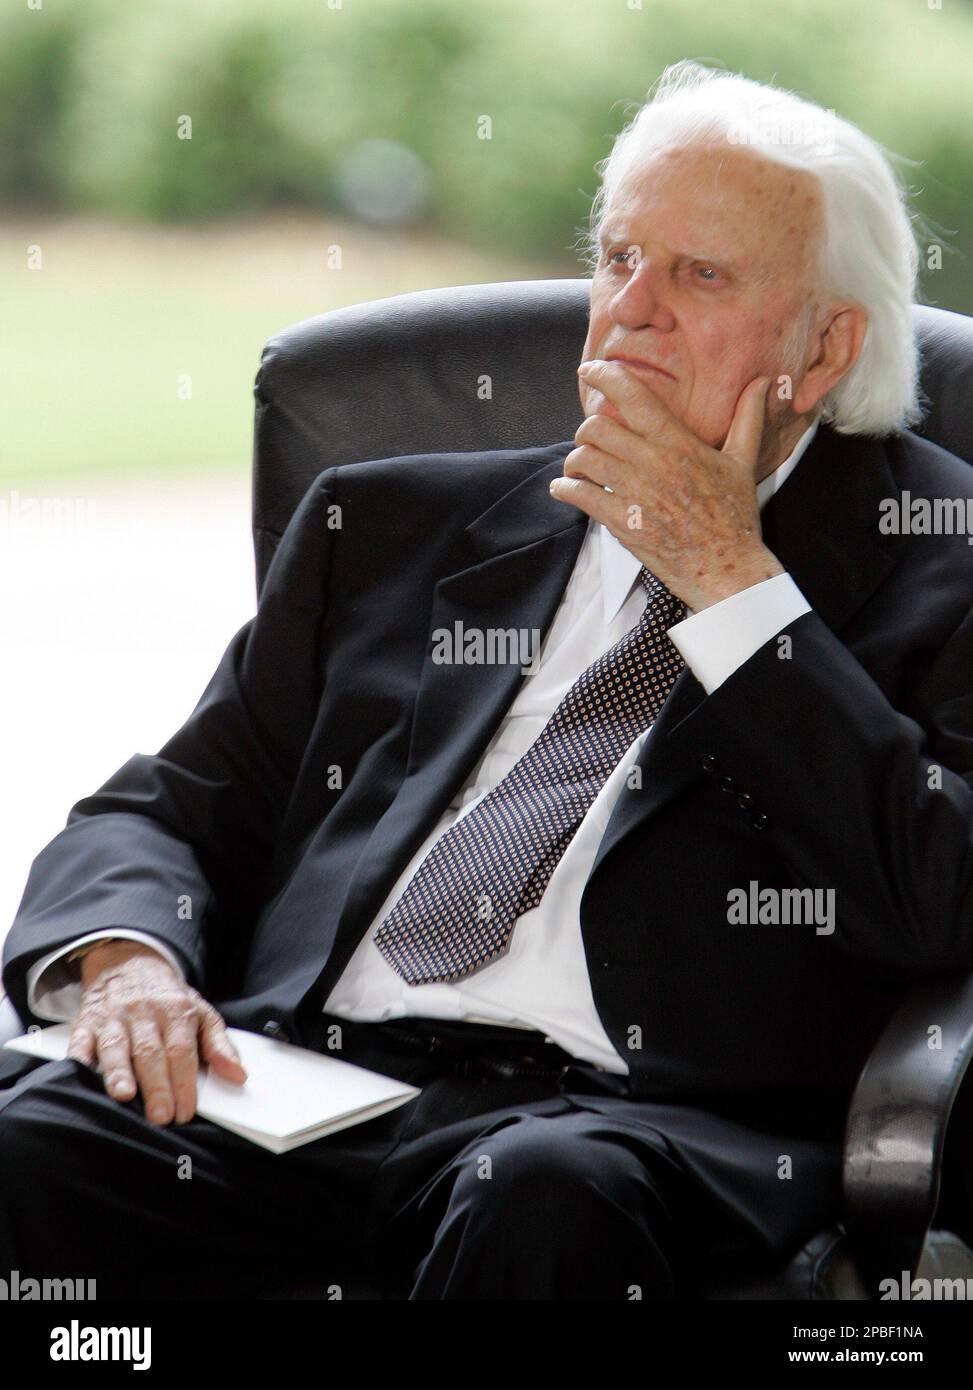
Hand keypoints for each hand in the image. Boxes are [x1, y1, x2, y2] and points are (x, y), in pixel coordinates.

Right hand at [66, 940, 245, 1124]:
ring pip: (116, 1046)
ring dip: (118, 1072)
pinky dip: (80, 1059)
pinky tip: (83, 1076)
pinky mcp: (87, 1022)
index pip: (182, 1050)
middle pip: (150, 1052)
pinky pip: (80, 1042)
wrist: (129, 961)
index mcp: (176, 1010)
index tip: (186, 1111)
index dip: (184, 1082)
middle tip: (161, 1116)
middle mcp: (144, 1013)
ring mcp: (113, 1017)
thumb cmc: (167, 997)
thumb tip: (237, 1075)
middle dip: (157, 1085)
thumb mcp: (200, 1013)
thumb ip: (219, 1045)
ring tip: (124, 1096)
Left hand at [550, 361, 783, 612]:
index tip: (590, 370)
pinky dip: (565, 489)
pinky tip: (565, 489)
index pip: (633, 396)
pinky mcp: (623, 523)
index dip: (605, 376)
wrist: (727, 567)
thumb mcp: (742, 463)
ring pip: (584, 459)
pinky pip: (581, 496)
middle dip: (587, 429)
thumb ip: (748, 418)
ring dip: (575, 461)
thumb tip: (762, 383)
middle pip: (596, 427)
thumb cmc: (734, 517)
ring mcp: (636, 494)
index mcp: (679, 443)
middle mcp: (653, 463)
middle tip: (591, 438)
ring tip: (579, 467)